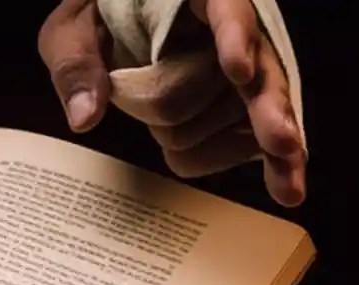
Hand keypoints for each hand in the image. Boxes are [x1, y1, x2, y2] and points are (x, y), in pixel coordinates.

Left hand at [38, 0, 305, 205]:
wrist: (114, 25)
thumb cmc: (96, 20)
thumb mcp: (71, 31)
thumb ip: (75, 64)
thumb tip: (83, 116)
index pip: (224, 5)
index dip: (233, 35)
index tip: (237, 69)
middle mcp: (231, 29)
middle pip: (256, 69)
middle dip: (267, 106)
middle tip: (281, 141)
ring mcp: (243, 70)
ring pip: (244, 111)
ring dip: (217, 138)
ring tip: (268, 179)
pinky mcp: (241, 106)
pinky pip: (253, 136)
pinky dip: (271, 164)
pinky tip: (287, 192)